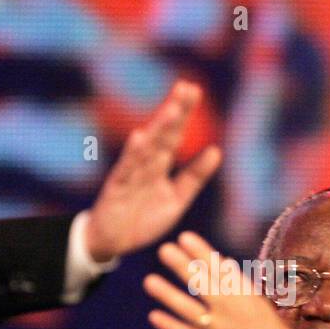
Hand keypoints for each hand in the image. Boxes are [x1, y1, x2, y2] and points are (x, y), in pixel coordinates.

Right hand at [85, 81, 221, 260]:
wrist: (112, 242)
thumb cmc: (143, 217)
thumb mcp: (177, 198)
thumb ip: (195, 176)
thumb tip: (217, 150)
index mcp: (160, 164)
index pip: (175, 134)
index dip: (185, 114)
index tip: (196, 90)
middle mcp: (146, 164)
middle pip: (162, 134)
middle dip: (174, 111)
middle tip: (186, 87)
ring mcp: (131, 174)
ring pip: (148, 148)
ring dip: (159, 128)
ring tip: (172, 109)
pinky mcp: (117, 188)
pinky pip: (126, 170)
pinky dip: (133, 154)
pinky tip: (140, 137)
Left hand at [143, 231, 302, 328]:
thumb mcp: (261, 305)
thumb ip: (239, 286)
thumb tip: (223, 263)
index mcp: (245, 295)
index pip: (219, 268)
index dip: (200, 251)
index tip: (185, 237)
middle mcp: (229, 309)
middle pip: (201, 283)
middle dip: (181, 265)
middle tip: (164, 249)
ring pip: (187, 308)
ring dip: (167, 293)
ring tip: (149, 281)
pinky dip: (169, 325)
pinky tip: (154, 315)